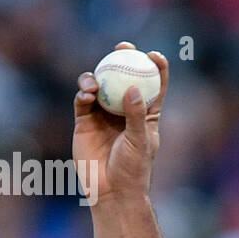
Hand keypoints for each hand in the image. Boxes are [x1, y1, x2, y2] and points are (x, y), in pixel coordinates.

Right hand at [72, 41, 169, 203]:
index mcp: (146, 114)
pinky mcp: (84, 121)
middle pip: (124, 77)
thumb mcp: (139, 141)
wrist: (110, 191)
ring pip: (100, 85)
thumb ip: (136, 115)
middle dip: (123, 58)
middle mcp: (124, 110)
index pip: (154, 85)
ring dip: (97, 76)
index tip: (153, 54)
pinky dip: (84, 94)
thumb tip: (132, 88)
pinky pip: (82, 101)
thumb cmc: (132, 169)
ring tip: (95, 82)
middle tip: (122, 47)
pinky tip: (86, 94)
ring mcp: (103, 114)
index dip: (156, 67)